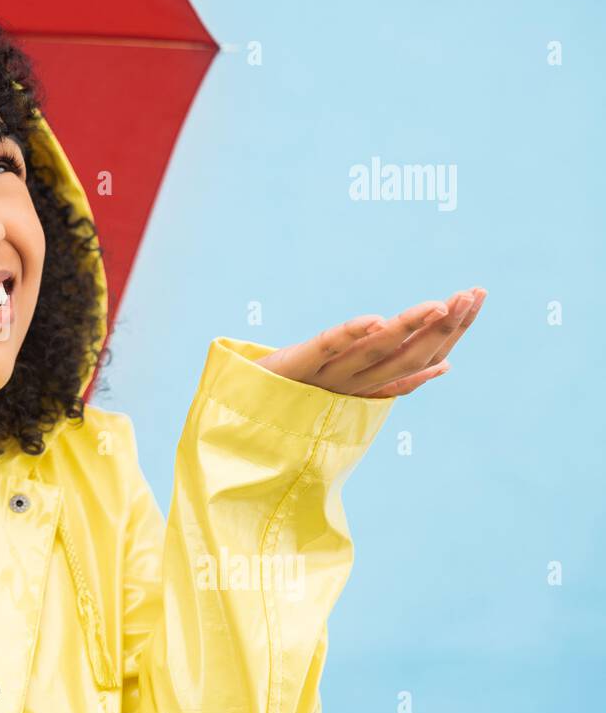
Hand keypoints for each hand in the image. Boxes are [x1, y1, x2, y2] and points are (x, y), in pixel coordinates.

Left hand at [252, 287, 485, 397]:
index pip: (420, 359)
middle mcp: (350, 387)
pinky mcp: (292, 368)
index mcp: (366, 388)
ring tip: (439, 304)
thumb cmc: (293, 395)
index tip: (476, 298)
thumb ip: (393, 376)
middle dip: (442, 326)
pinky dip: (349, 335)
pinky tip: (374, 319)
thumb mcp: (346, 383)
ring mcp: (322, 379)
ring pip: (373, 354)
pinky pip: (323, 350)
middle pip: (405, 357)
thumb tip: (446, 365)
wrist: (237, 418)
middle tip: (471, 294)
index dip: (450, 331)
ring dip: (410, 327)